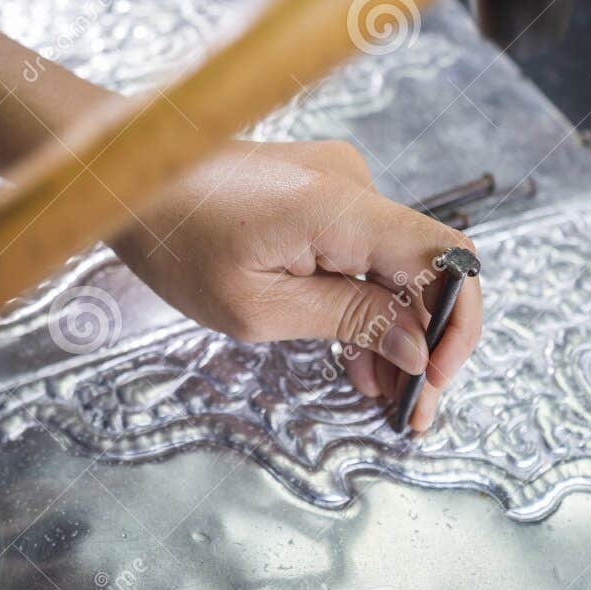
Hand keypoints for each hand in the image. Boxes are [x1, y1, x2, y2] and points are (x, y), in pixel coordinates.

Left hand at [114, 141, 482, 430]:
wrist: (132, 180)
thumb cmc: (177, 241)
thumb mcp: (259, 307)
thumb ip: (349, 320)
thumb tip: (416, 347)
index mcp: (341, 208)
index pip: (446, 255)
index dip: (457, 321)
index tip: (437, 378)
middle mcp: (353, 184)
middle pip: (425, 266)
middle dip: (425, 341)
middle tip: (411, 409)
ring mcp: (339, 183)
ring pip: (395, 264)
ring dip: (395, 327)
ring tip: (380, 392)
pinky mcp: (322, 190)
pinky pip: (365, 248)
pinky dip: (367, 298)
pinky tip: (359, 353)